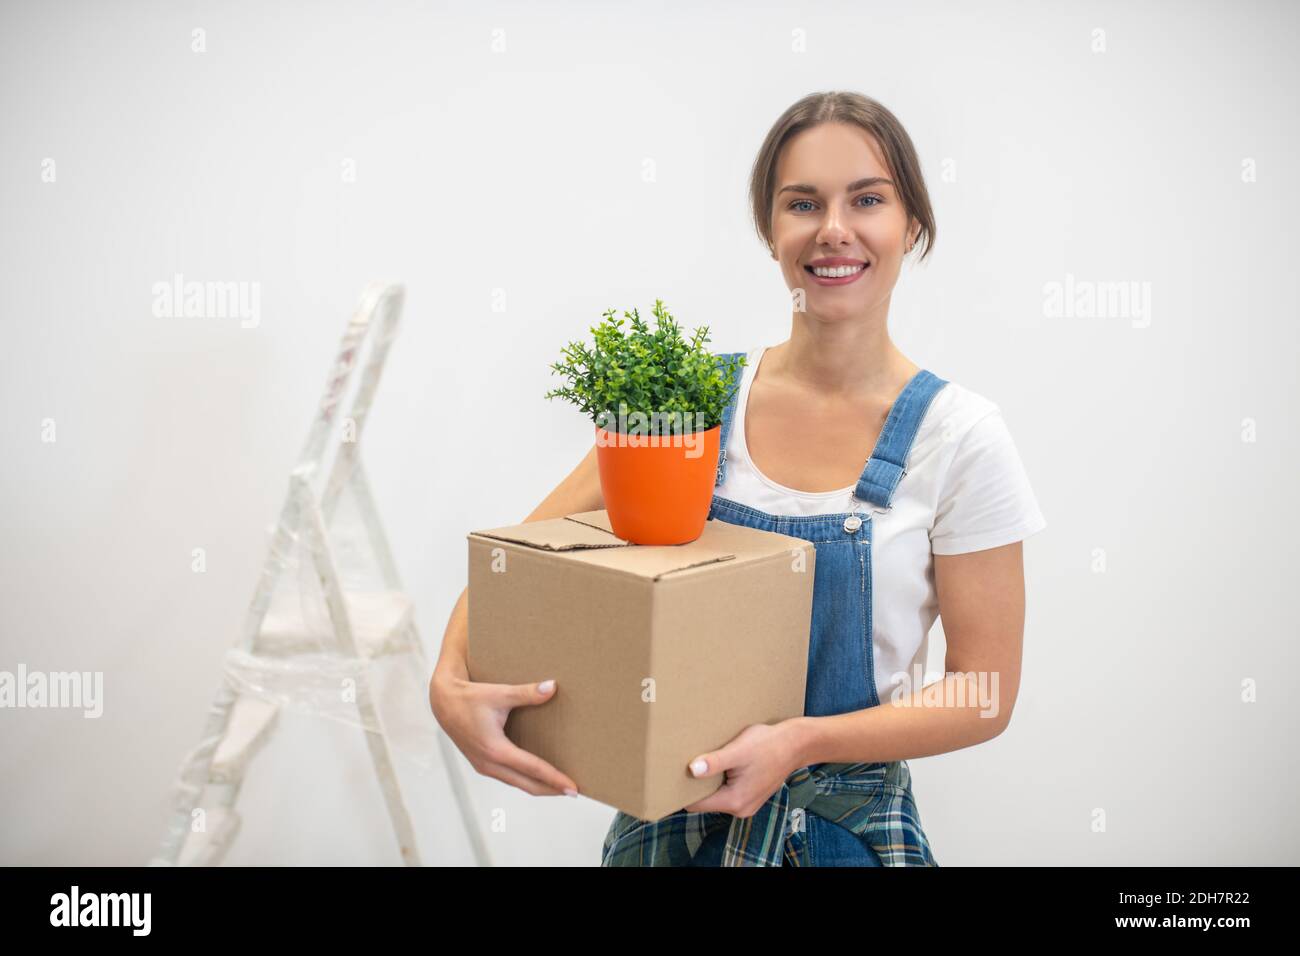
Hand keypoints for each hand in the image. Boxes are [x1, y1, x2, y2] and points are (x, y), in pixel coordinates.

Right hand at [429, 669, 578, 797]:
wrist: (442, 702)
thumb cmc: (471, 697)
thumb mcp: (500, 693)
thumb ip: (527, 693)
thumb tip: (552, 687)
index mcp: (495, 749)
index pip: (533, 769)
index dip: (555, 779)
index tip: (573, 788)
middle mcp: (489, 763)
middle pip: (527, 784)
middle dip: (551, 789)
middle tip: (574, 792)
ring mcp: (483, 766)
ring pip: (517, 783)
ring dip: (539, 786)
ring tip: (559, 787)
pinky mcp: (481, 764)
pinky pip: (508, 778)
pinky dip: (525, 780)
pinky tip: (537, 776)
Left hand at [681, 720, 804, 817]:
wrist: (796, 744)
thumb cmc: (768, 745)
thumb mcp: (738, 751)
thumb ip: (715, 762)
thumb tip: (692, 770)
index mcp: (734, 801)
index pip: (696, 804)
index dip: (683, 791)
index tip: (675, 775)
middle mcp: (740, 808)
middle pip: (706, 801)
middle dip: (697, 784)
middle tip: (688, 762)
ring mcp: (747, 803)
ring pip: (717, 795)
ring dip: (711, 780)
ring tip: (707, 759)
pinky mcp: (751, 795)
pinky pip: (728, 791)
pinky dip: (723, 779)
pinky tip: (723, 762)